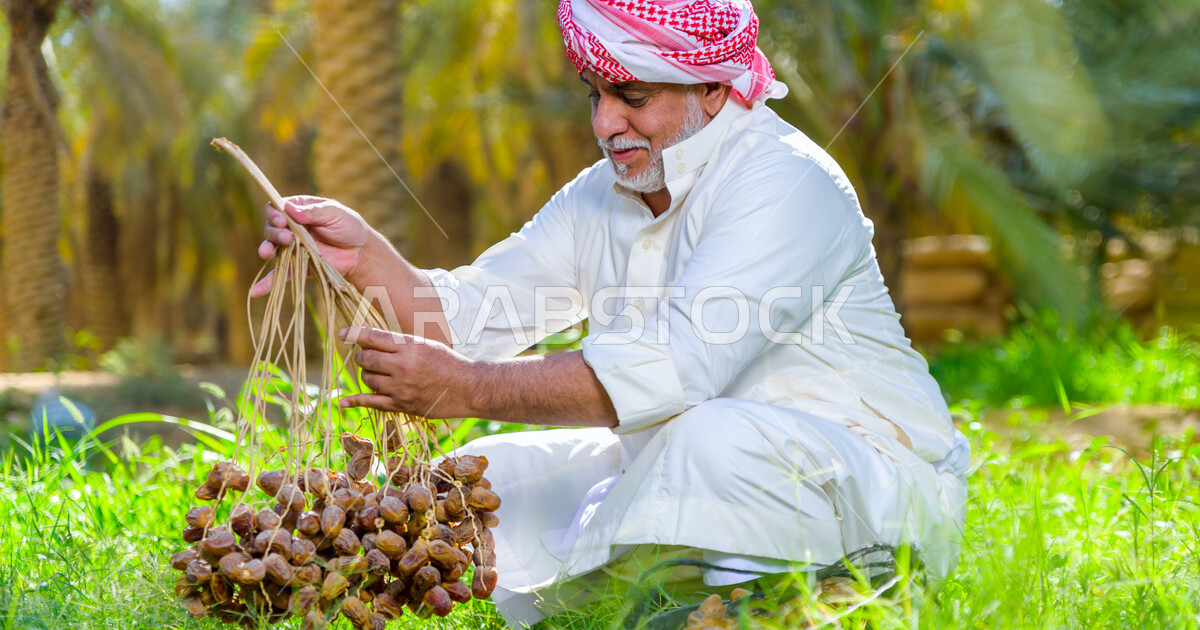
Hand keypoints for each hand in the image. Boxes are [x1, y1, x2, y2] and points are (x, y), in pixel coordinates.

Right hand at [252, 195, 373, 296]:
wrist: (361, 253)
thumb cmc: (349, 227)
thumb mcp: (335, 213)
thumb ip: (313, 212)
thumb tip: (290, 209)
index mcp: (299, 209)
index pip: (277, 208)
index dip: (274, 213)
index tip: (281, 220)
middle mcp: (291, 227)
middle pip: (271, 227)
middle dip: (273, 232)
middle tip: (286, 237)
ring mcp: (292, 247)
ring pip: (272, 247)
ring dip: (267, 249)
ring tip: (268, 253)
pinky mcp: (297, 265)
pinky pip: (279, 274)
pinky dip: (267, 282)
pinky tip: (256, 291)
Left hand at [338, 327, 478, 418]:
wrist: (468, 388)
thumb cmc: (449, 364)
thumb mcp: (427, 345)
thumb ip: (402, 343)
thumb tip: (374, 342)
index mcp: (410, 347)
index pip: (373, 337)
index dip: (354, 334)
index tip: (341, 333)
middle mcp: (402, 366)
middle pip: (366, 359)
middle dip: (362, 356)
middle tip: (366, 356)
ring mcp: (401, 387)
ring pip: (368, 379)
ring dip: (367, 375)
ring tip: (377, 374)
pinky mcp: (402, 404)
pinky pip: (372, 402)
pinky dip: (355, 401)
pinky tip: (344, 401)